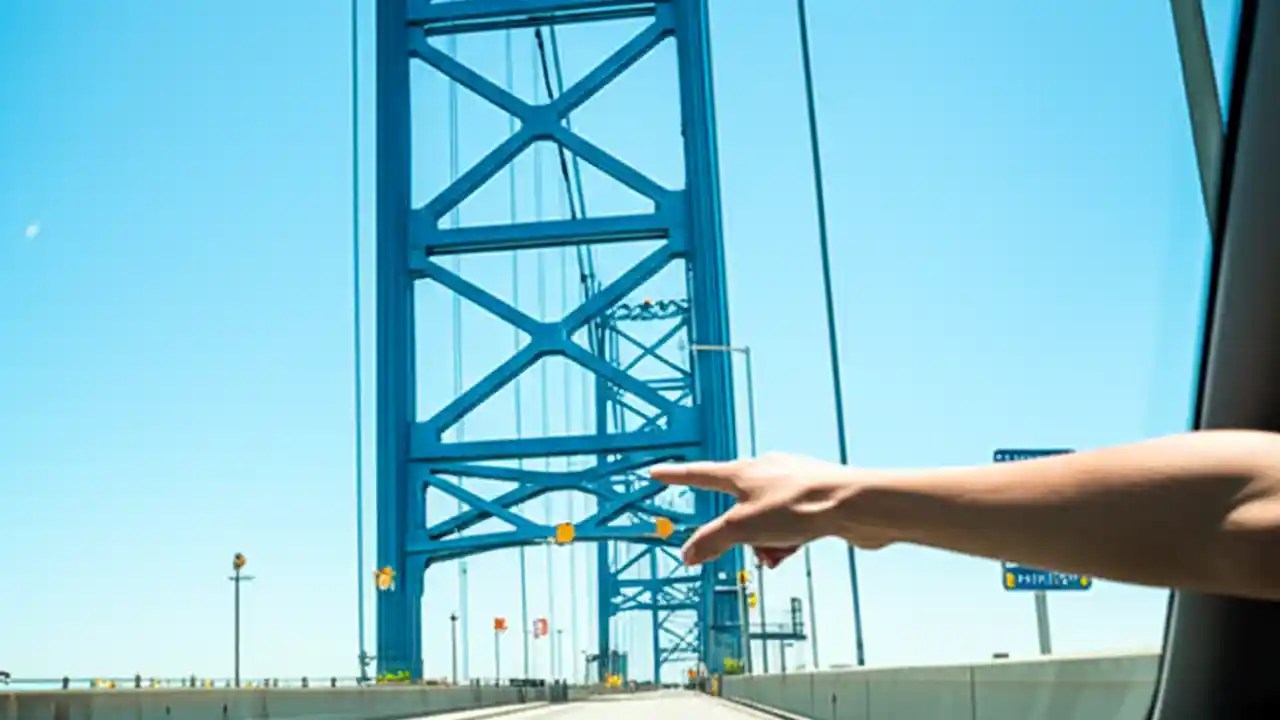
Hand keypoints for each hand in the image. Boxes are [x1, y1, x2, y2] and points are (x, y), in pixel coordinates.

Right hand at [650, 452, 893, 565]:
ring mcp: (792, 480)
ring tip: (779, 553)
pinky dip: (787, 538)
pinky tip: (797, 547)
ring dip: (766, 541)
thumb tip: (686, 554)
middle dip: (740, 533)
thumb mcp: (744, 529)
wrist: (854, 504)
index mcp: (743, 471)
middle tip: (754, 550)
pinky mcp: (815, 496)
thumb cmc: (798, 507)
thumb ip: (711, 541)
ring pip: (765, 518)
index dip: (676, 475)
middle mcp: (766, 470)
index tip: (656, 471)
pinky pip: (789, 522)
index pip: (699, 473)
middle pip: (737, 506)